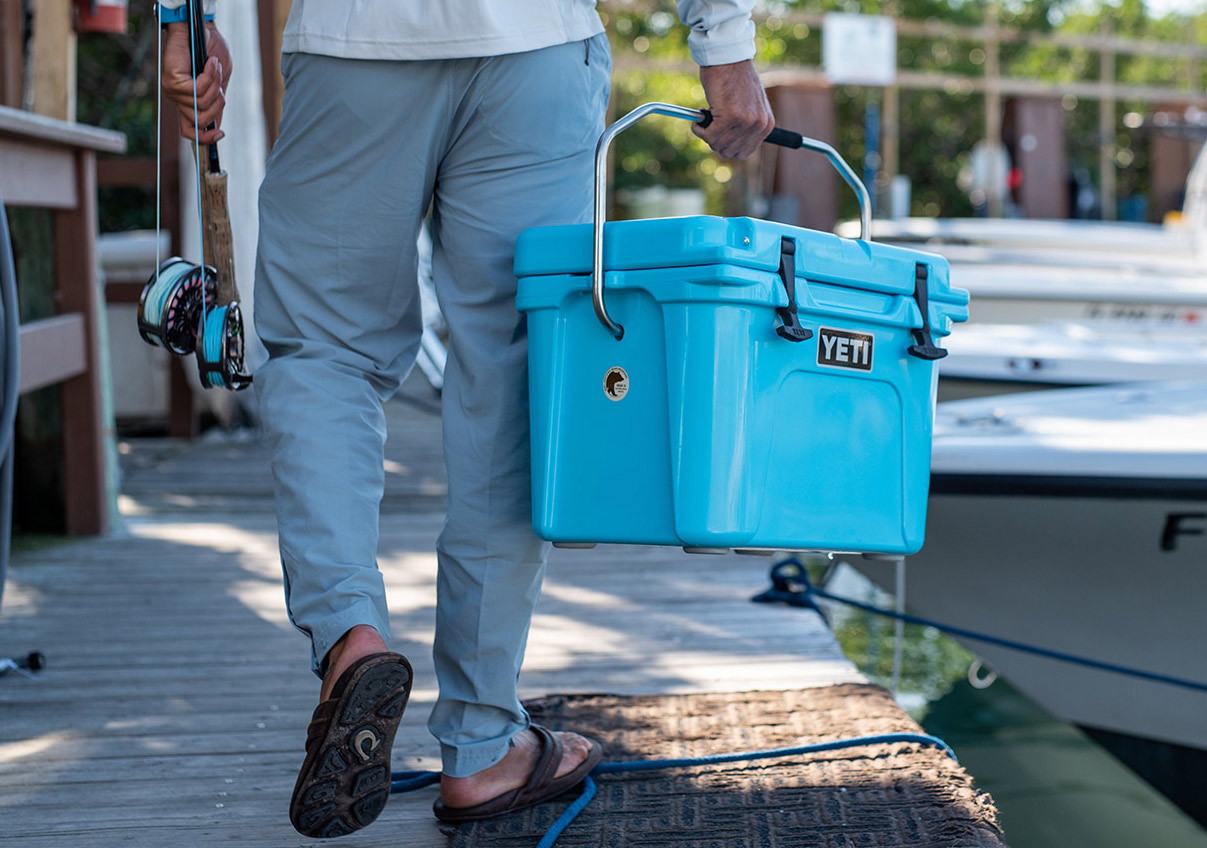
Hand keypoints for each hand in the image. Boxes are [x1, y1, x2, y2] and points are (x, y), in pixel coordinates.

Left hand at [161, 21, 231, 142]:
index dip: (204, 139)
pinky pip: (197, 90)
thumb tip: (217, 128)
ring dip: (215, 84)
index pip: (189, 131)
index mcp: (188, 103)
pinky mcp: (172, 81)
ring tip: (214, 66)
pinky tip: (210, 63)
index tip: (221, 134)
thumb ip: (216, 104)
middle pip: (202, 120)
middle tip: (220, 80)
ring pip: (201, 104)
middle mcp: (178, 100)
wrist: (201, 30)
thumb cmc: (211, 53)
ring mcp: (173, 91)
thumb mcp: (219, 84)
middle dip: (218, 102)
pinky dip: (209, 76)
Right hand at [692, 60, 774, 160]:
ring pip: (716, 144)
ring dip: (705, 132)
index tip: (720, 132)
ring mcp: (746, 122)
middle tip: (711, 122)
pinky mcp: (730, 117)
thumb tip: (731, 146)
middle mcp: (759, 125)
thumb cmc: (735, 78)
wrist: (728, 56)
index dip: (727, 145)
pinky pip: (708, 135)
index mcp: (766, 125)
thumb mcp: (749, 105)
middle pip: (729, 152)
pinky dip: (698, 128)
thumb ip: (746, 125)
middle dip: (716, 140)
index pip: (744, 153)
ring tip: (706, 114)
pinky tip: (699, 116)